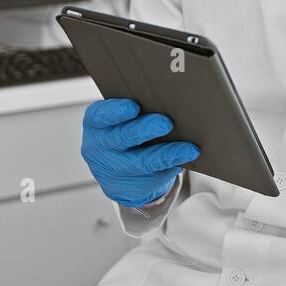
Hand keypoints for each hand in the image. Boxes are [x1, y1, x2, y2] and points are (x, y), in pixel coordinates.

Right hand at [81, 98, 198, 208]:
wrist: (113, 167)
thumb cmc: (121, 130)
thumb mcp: (118, 118)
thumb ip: (134, 108)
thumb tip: (166, 98)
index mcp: (96, 123)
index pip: (101, 116)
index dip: (117, 111)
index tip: (134, 106)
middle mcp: (100, 147)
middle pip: (123, 138)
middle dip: (146, 130)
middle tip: (166, 122)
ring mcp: (115, 169)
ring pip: (143, 162)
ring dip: (168, 154)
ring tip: (189, 149)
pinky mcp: (131, 187)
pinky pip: (154, 177)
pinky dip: (171, 167)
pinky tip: (185, 160)